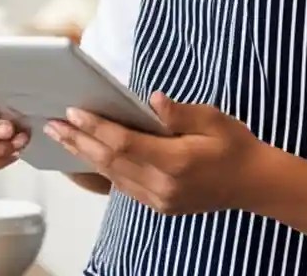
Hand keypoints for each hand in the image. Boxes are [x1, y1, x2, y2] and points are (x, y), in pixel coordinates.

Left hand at [44, 91, 268, 214]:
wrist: (254, 184)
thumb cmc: (235, 145)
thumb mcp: (213, 119)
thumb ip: (179, 112)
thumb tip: (152, 99)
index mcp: (176, 162)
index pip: (124, 144)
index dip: (95, 127)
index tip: (73, 111)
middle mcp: (163, 186)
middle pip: (110, 162)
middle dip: (78, 141)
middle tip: (52, 124)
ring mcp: (160, 200)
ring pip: (112, 176)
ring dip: (84, 155)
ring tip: (62, 136)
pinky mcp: (159, 206)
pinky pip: (123, 186)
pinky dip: (102, 169)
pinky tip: (88, 154)